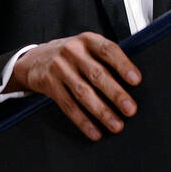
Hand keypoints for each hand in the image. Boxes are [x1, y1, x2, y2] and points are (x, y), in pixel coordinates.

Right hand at [6, 32, 141, 140]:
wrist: (35, 59)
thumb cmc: (71, 56)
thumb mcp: (87, 48)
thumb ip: (106, 59)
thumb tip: (133, 82)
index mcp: (87, 40)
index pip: (108, 50)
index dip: (123, 65)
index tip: (136, 80)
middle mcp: (72, 52)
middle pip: (97, 74)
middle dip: (115, 94)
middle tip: (130, 109)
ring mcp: (59, 68)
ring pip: (83, 92)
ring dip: (101, 111)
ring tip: (116, 124)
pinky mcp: (49, 84)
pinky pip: (68, 105)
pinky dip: (82, 121)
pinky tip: (94, 131)